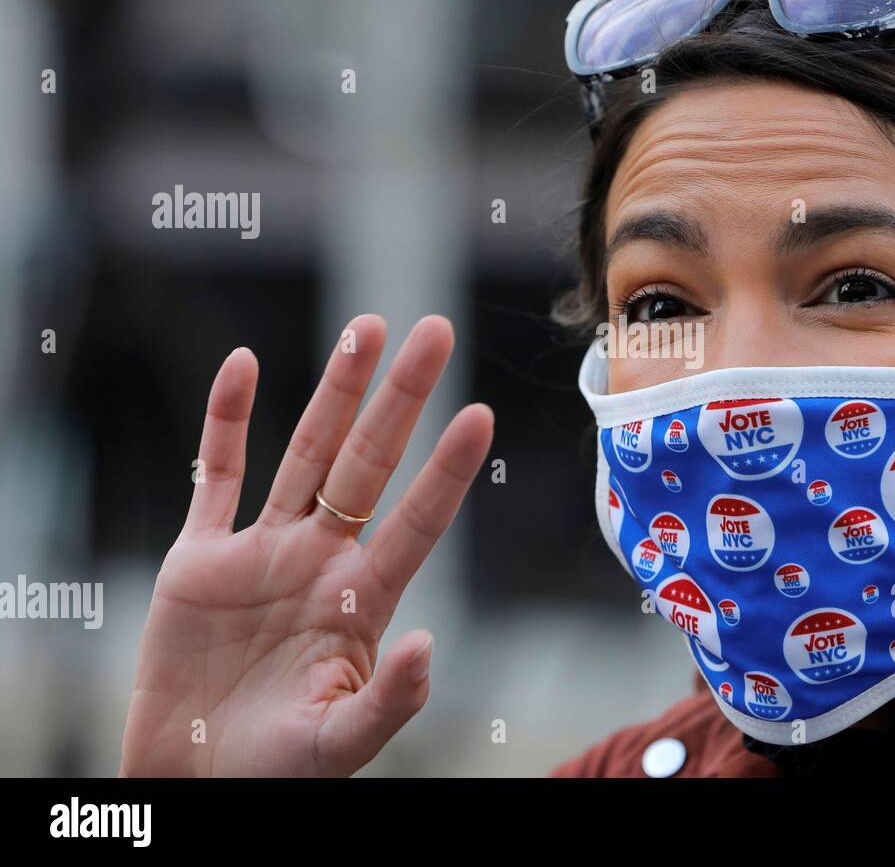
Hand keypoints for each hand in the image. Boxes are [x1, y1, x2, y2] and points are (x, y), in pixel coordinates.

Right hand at [120, 315, 492, 775]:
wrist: (195, 783)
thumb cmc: (277, 773)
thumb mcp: (341, 745)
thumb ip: (390, 699)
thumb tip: (430, 647)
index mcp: (362, 601)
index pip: (417, 520)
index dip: (446, 470)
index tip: (480, 415)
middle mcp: (320, 561)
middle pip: (370, 463)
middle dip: (401, 398)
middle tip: (436, 331)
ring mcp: (263, 553)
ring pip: (306, 454)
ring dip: (334, 391)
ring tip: (365, 329)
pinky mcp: (201, 560)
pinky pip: (215, 476)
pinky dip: (226, 420)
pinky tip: (244, 363)